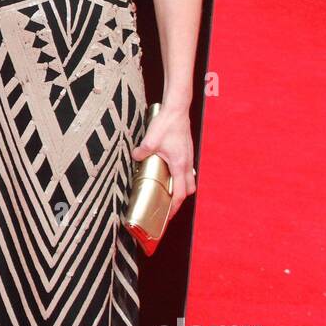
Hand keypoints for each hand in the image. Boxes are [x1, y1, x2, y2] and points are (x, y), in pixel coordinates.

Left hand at [132, 105, 195, 219]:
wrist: (177, 109)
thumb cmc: (167, 123)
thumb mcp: (151, 139)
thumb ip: (142, 151)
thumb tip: (136, 157)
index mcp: (179, 164)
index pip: (180, 193)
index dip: (174, 207)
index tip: (167, 216)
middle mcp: (187, 163)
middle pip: (188, 190)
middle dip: (179, 200)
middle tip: (167, 206)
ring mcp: (189, 158)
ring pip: (189, 180)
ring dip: (181, 188)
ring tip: (168, 193)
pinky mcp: (186, 152)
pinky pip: (187, 171)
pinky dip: (181, 177)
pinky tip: (170, 174)